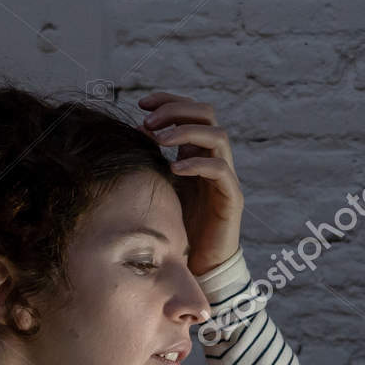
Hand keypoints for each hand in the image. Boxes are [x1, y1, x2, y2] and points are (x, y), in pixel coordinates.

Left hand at [137, 91, 243, 276]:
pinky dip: (197, 164)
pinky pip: (220, 170)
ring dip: (186, 131)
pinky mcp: (231, 198)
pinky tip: (174, 169)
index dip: (168, 101)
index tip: (141, 104)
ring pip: (218, 136)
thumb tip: (134, 131)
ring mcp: (225, 177)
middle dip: (176, 111)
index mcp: (197, 152)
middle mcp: (214, 158)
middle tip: (148, 122)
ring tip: (160, 140)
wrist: (197, 264)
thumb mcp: (158, 185)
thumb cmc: (175, 226)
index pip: (191, 111)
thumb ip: (151, 160)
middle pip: (207, 114)